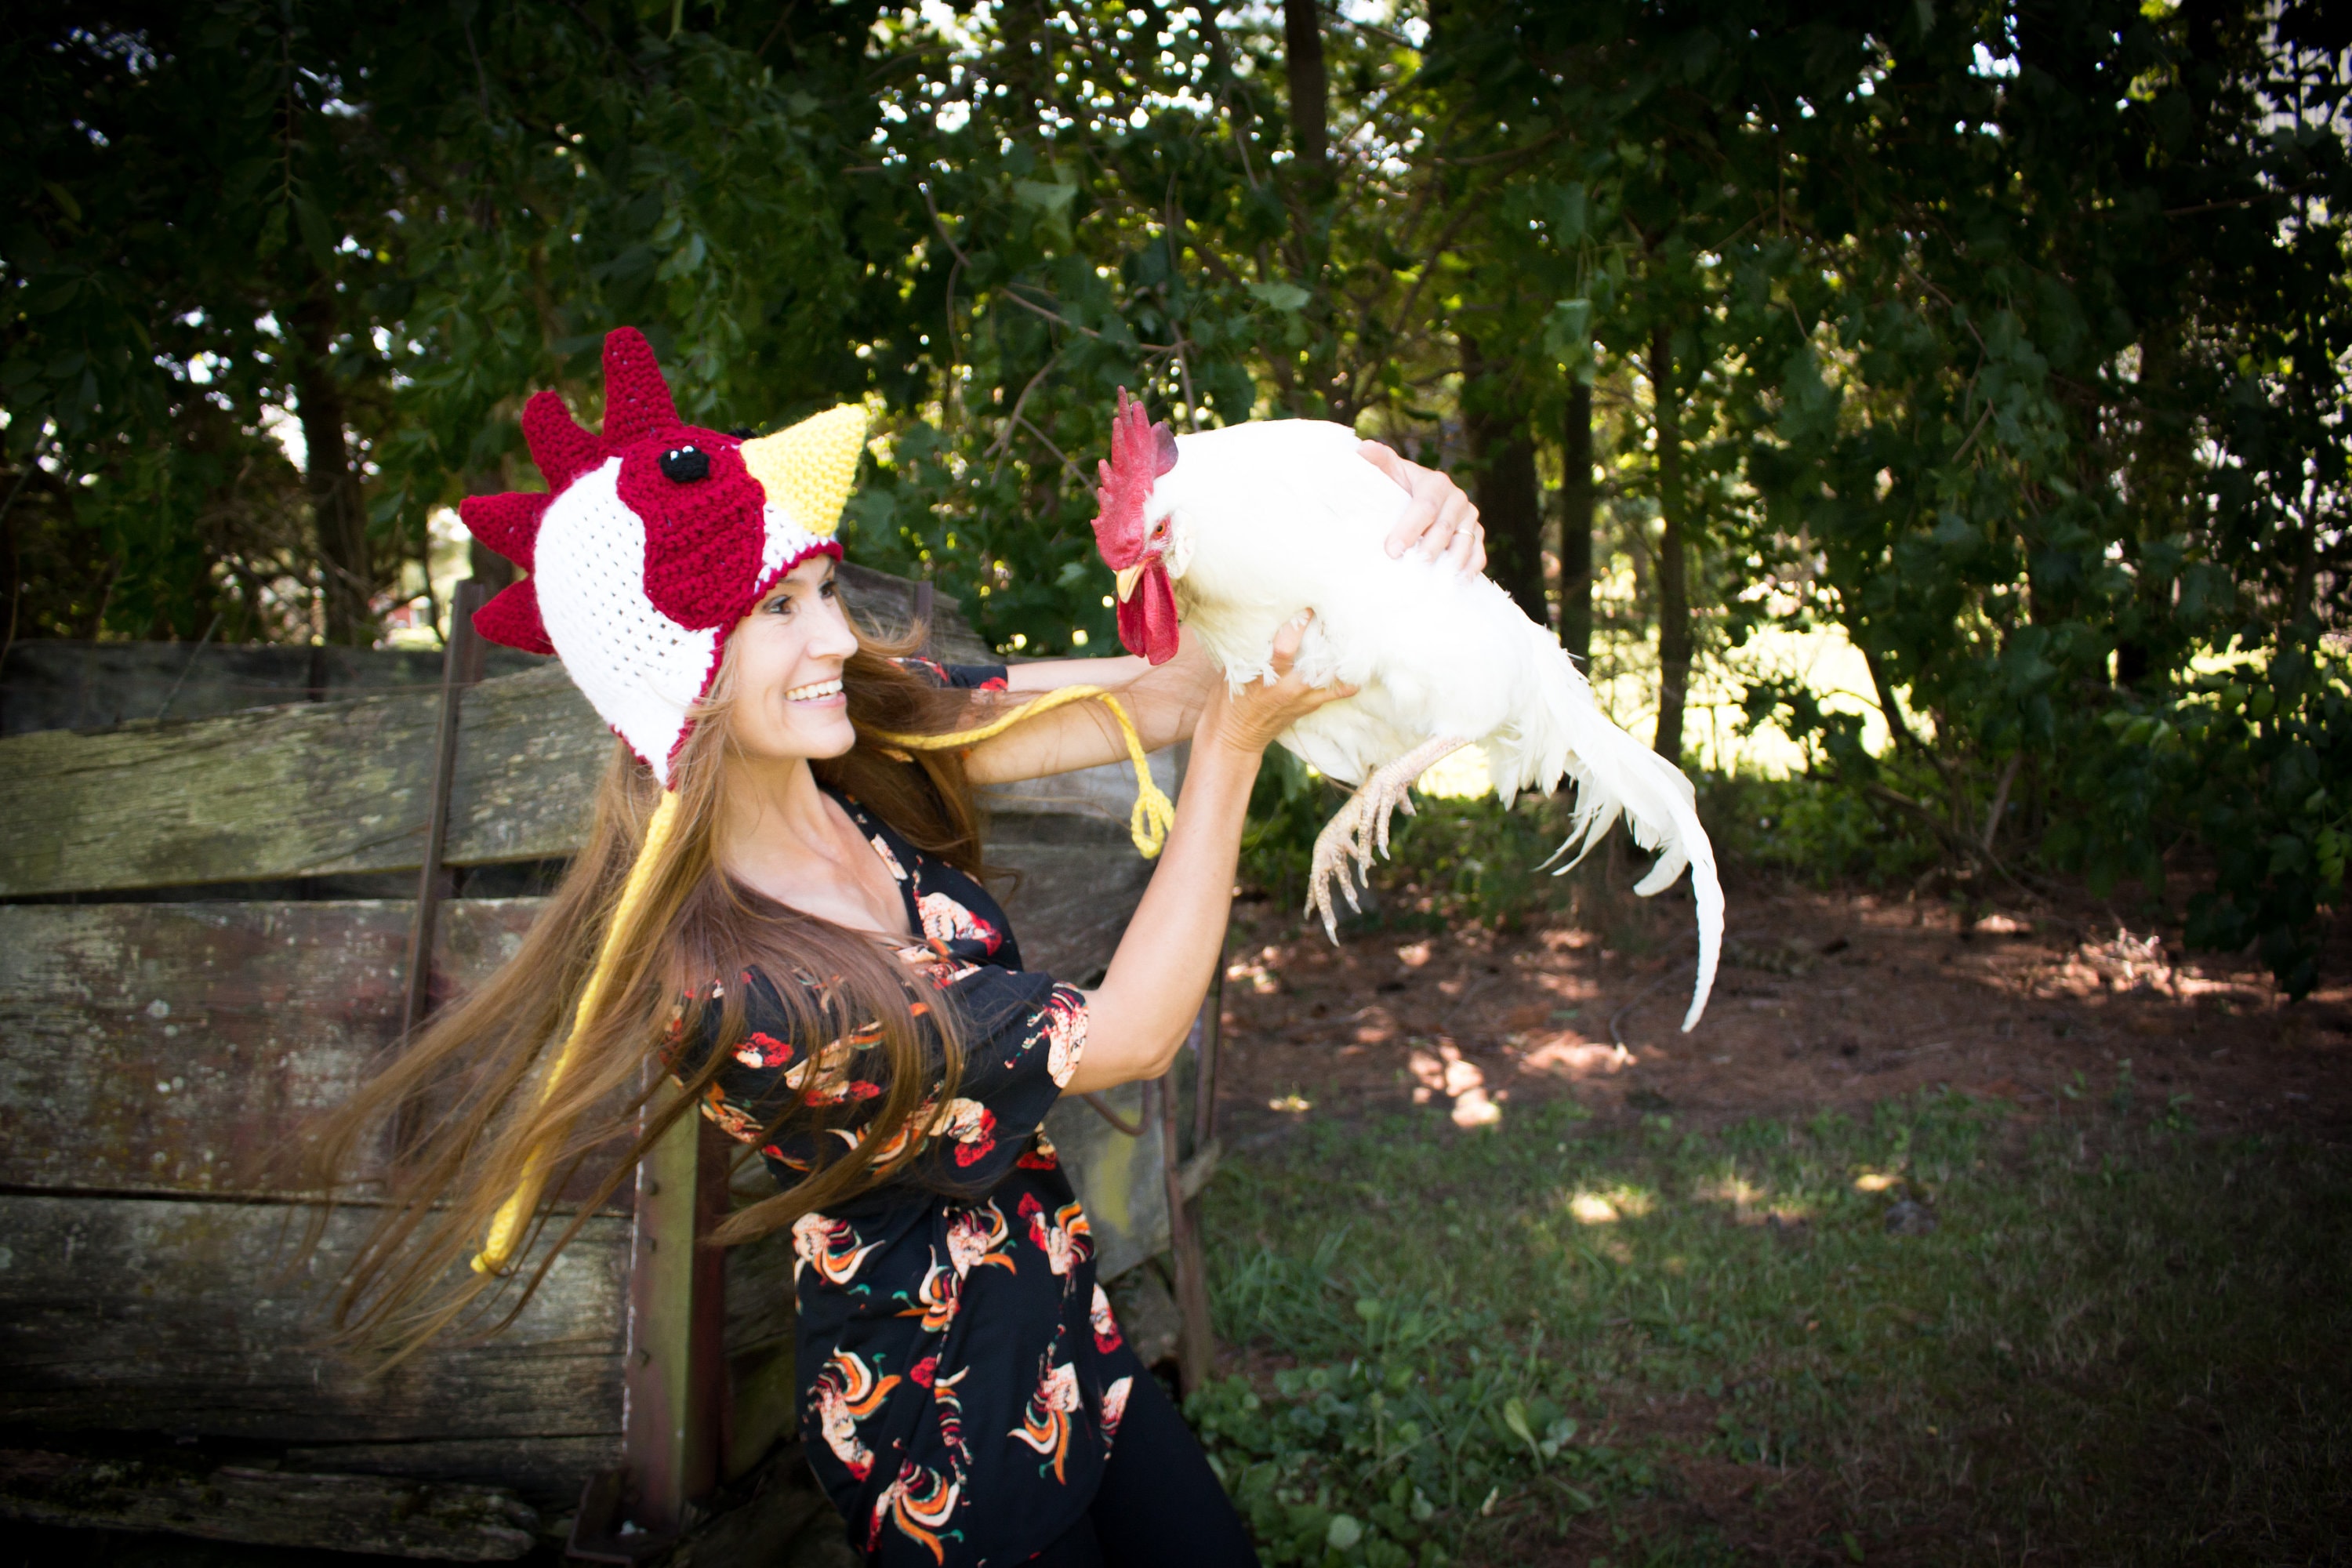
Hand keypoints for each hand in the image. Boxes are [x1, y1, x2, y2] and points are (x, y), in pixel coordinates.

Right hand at [1198, 610, 1356, 758]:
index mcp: (1264, 674)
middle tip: (1335, 615)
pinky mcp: (1310, 706)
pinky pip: (1337, 692)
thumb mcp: (1232, 670)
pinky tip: (1356, 666)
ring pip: (1332, 674)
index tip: (1308, 606)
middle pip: (1317, 658)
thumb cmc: (1228, 699)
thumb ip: (1249, 648)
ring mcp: (1302, 697)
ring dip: (1341, 655)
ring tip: (1347, 635)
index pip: (1286, 646)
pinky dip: (1349, 681)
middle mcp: (1287, 686)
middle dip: (1327, 636)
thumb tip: (1260, 620)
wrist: (1234, 736)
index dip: (1299, 624)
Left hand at [1359, 440, 1485, 574]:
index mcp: (1435, 483)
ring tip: (1438, 578)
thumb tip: (1363, 448)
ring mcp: (1470, 517)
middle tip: (1415, 565)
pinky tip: (1457, 582)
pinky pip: (1479, 553)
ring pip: (1465, 541)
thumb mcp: (1389, 472)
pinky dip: (1470, 569)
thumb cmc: (1399, 488)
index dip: (1409, 528)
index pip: (1424, 506)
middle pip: (1446, 527)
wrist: (1417, 498)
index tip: (1392, 549)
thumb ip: (1378, 461)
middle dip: (1430, 548)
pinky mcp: (1476, 534)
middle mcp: (1457, 498)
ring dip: (1453, 562)